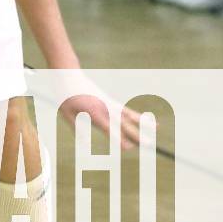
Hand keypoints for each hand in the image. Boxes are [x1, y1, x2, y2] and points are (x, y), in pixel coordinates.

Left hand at [25, 67, 140, 149]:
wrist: (68, 74)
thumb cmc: (64, 95)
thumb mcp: (66, 113)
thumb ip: (77, 128)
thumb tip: (86, 144)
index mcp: (93, 111)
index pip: (108, 127)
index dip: (118, 138)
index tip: (127, 147)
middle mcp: (104, 106)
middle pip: (123, 123)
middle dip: (136, 134)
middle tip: (149, 144)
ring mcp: (109, 103)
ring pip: (128, 115)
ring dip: (143, 122)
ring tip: (157, 128)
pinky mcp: (110, 101)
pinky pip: (126, 110)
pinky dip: (137, 115)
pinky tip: (148, 120)